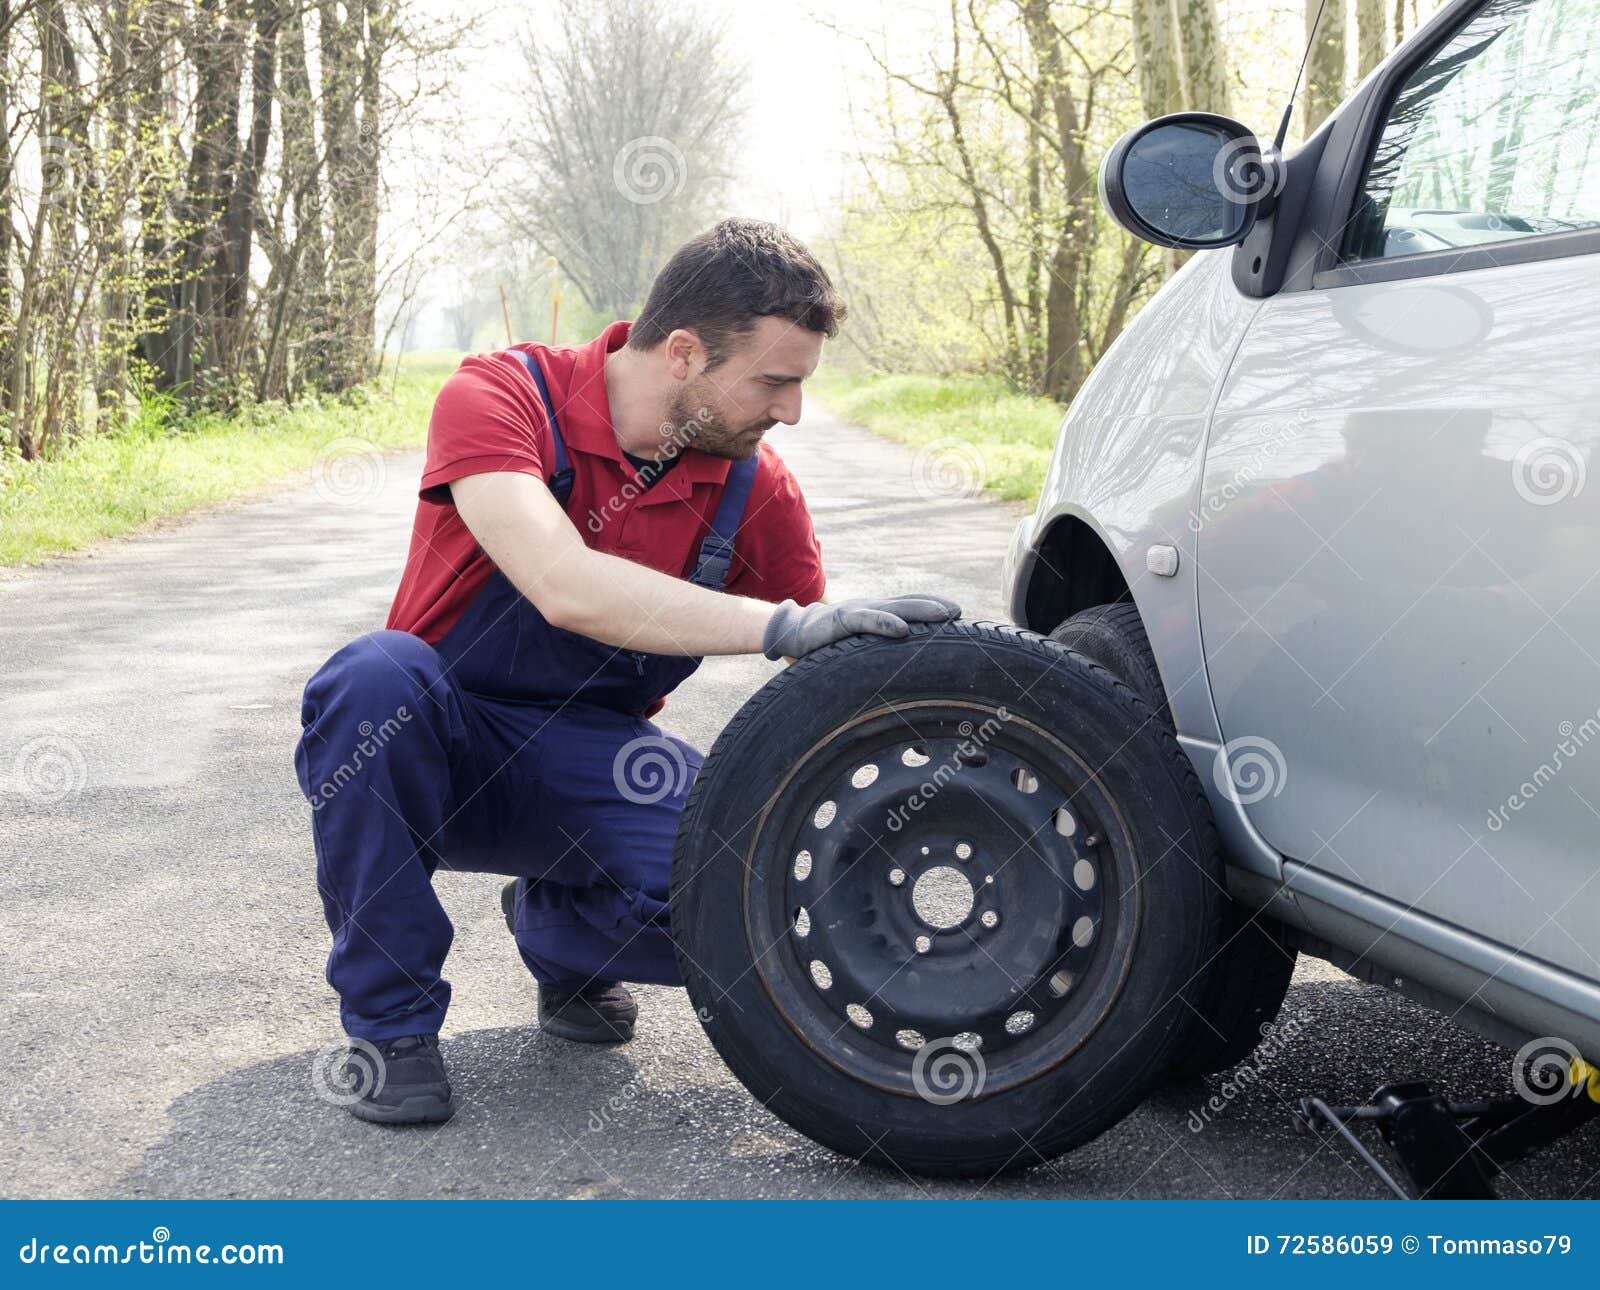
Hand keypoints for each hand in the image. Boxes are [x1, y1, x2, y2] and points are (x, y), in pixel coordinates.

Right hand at [762, 594, 961, 660]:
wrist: (789, 632)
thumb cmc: (826, 646)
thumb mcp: (857, 649)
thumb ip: (878, 660)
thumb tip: (905, 690)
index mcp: (878, 613)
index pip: (911, 605)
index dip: (934, 607)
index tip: (960, 615)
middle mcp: (871, 608)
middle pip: (910, 604)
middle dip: (936, 607)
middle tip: (960, 613)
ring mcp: (856, 611)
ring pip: (894, 608)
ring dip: (920, 611)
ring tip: (944, 615)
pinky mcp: (839, 621)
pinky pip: (864, 620)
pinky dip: (884, 623)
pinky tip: (902, 629)